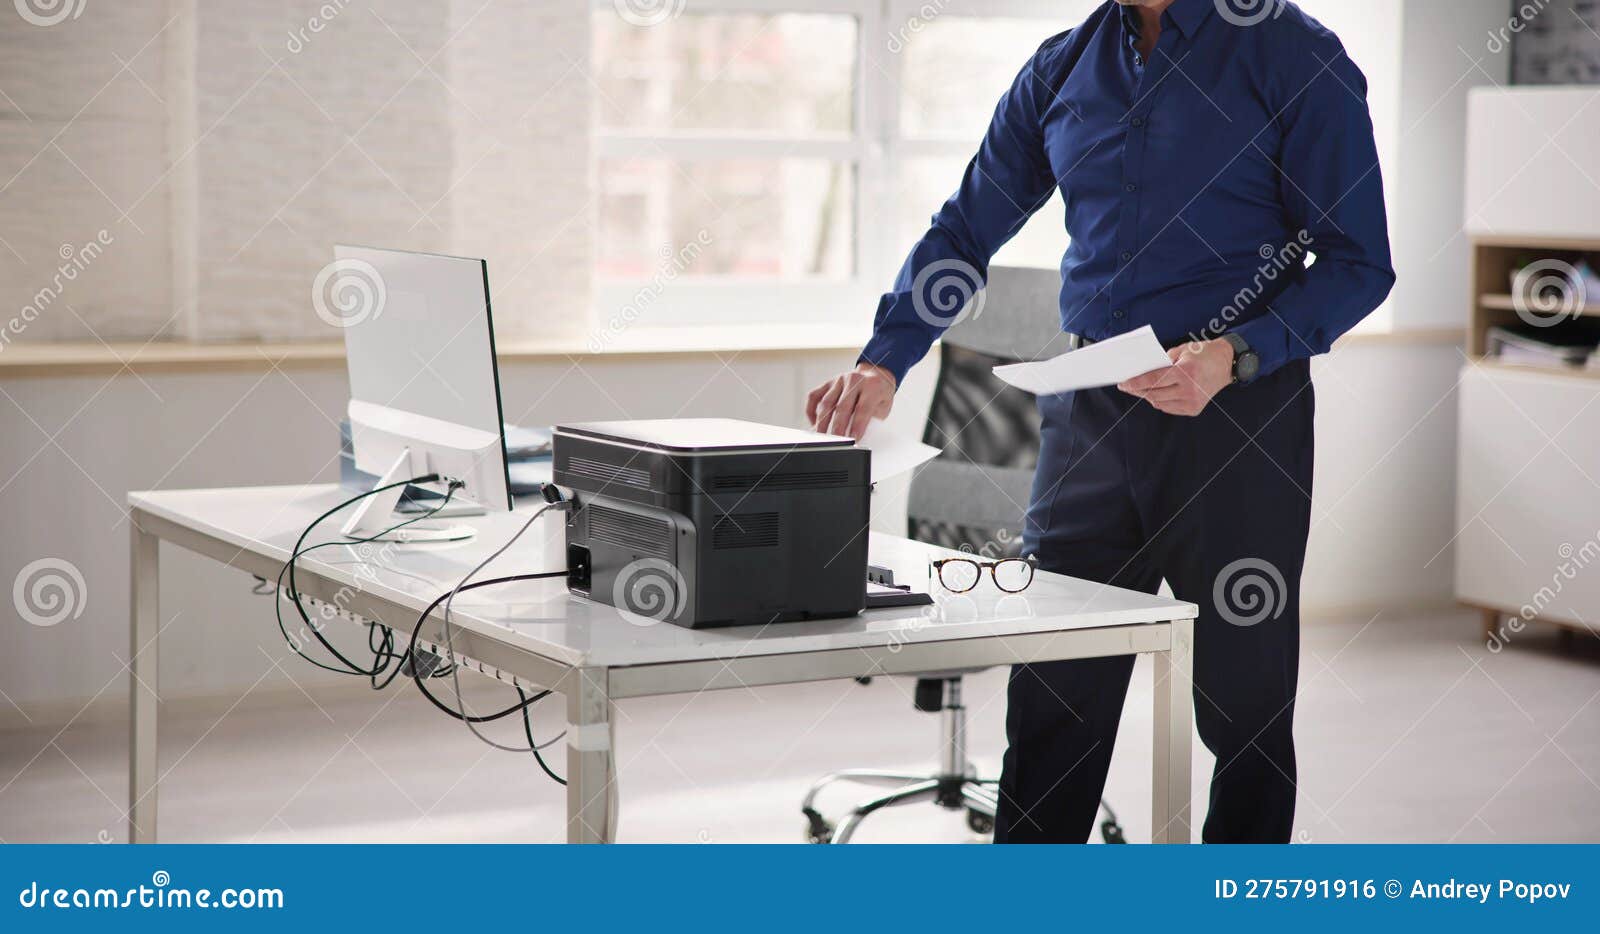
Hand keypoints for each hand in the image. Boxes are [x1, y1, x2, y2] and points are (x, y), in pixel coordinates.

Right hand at [806, 362, 896, 439]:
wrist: (874, 374)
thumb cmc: (879, 394)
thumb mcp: (884, 407)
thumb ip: (871, 419)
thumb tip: (856, 435)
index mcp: (872, 385)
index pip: (863, 408)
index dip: (858, 425)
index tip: (854, 439)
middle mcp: (854, 379)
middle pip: (842, 406)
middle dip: (838, 427)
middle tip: (837, 442)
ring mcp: (839, 380)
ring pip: (826, 403)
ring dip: (822, 422)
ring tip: (823, 436)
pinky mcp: (827, 382)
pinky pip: (814, 397)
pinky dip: (811, 411)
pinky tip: (815, 423)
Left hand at [1117, 339, 1234, 416]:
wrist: (1227, 363)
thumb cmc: (1204, 353)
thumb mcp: (1182, 350)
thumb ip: (1162, 362)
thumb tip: (1143, 372)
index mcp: (1185, 372)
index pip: (1153, 380)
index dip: (1135, 383)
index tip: (1123, 384)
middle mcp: (1189, 389)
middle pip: (1154, 394)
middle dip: (1138, 390)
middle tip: (1128, 386)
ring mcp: (1192, 401)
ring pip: (1160, 403)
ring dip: (1149, 396)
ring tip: (1141, 389)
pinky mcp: (1194, 409)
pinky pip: (1169, 408)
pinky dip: (1160, 401)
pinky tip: (1156, 394)